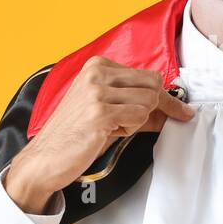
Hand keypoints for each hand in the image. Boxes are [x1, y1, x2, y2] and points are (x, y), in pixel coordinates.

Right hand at [4, 56, 194, 211]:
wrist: (46, 157)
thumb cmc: (76, 135)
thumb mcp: (108, 111)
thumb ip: (139, 104)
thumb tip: (177, 109)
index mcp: (98, 65)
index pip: (148, 75)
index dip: (163, 97)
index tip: (175, 111)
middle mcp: (97, 72)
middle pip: (154, 84)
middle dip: (154, 108)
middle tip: (131, 123)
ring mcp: (97, 91)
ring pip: (149, 101)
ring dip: (138, 121)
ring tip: (112, 127)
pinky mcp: (99, 112)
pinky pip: (139, 116)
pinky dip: (131, 129)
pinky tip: (108, 132)